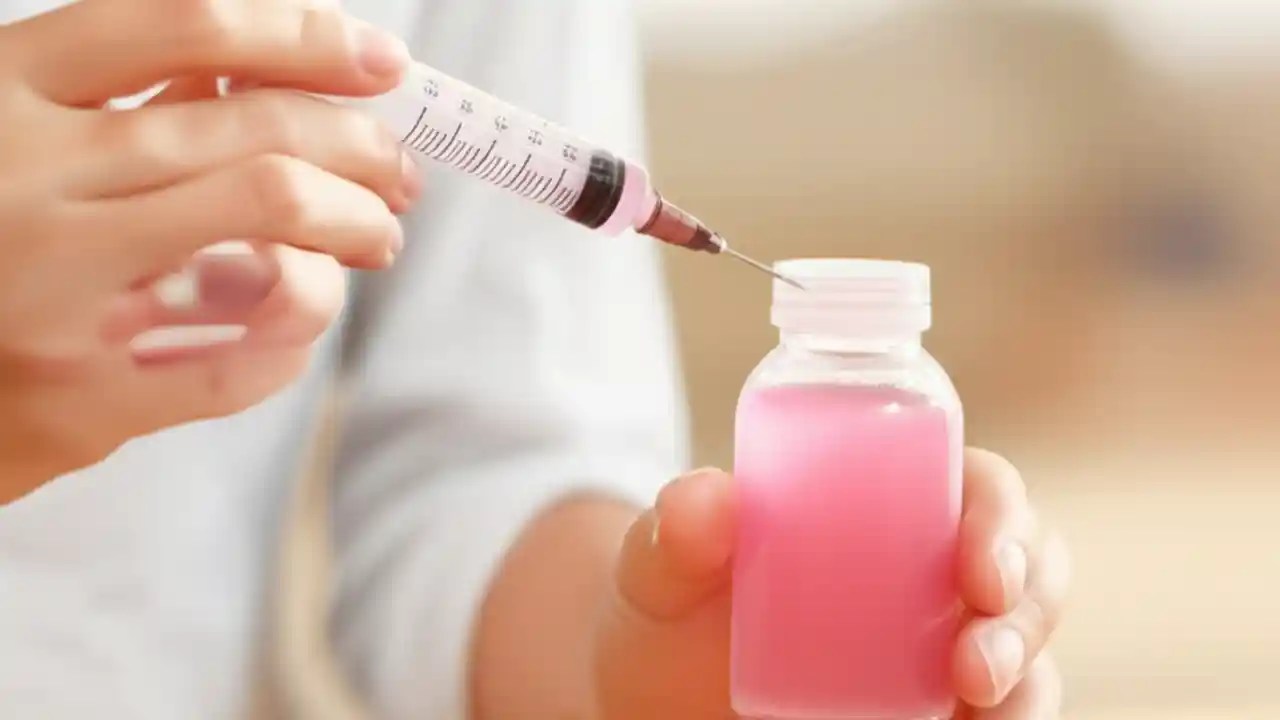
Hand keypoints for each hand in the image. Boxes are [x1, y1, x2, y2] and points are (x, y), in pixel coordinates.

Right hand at [0, 0, 420, 499]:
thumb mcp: (18, 139)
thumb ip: (123, 105)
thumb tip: (269, 67)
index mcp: (3, 92)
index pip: (182, 26)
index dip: (305, 37)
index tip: (381, 60)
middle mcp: (28, 178)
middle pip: (258, 128)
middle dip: (363, 147)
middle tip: (398, 173)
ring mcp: (54, 291)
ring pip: (270, 213)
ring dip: (356, 221)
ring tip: (377, 236)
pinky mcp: (82, 397)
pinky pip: (245, 357)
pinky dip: (301, 325)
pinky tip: (307, 314)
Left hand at [596, 449, 1069, 718]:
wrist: (654, 695)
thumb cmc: (672, 608)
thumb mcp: (663, 565)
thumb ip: (677, 529)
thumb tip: (706, 500)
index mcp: (889, 502)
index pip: (981, 487)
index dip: (1002, 518)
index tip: (977, 569)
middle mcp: (933, 572)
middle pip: (1031, 569)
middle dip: (1027, 612)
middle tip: (976, 666)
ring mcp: (941, 650)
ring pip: (1029, 654)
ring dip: (1027, 683)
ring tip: (983, 707)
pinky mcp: (938, 716)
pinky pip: (997, 717)